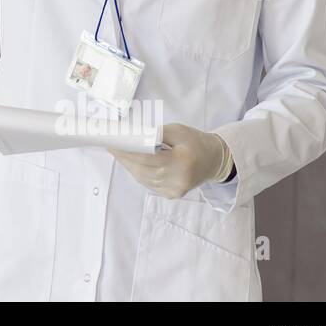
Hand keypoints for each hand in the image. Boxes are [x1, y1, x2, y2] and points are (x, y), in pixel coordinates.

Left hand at [108, 122, 232, 198]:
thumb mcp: (177, 130)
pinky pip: (149, 183)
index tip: (113, 143)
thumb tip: (133, 136)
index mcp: (181, 161)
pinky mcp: (172, 194)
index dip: (127, 151)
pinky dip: (138, 173)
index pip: (146, 158)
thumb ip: (156, 133)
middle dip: (124, 157)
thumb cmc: (195, 142)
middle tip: (111, 146)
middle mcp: (178, 179)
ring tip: (118, 153)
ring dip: (129, 165)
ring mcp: (175, 189)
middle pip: (142, 169)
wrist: (214, 160)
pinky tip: (131, 163)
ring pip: (143, 178)